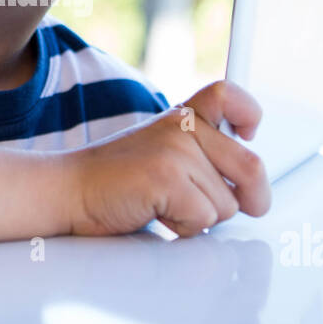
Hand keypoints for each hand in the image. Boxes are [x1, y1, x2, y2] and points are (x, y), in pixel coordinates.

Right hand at [67, 80, 271, 238]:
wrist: (67, 191)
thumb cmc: (113, 182)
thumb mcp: (160, 153)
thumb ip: (199, 155)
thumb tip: (249, 187)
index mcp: (181, 117)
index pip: (228, 95)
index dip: (249, 113)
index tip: (248, 135)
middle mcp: (181, 127)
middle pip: (250, 166)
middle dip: (255, 197)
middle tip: (251, 208)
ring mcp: (175, 150)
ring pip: (228, 203)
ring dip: (203, 217)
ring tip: (166, 206)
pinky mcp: (167, 177)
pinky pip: (204, 218)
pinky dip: (184, 229)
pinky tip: (156, 214)